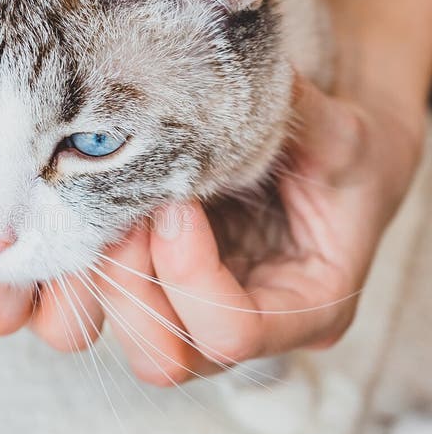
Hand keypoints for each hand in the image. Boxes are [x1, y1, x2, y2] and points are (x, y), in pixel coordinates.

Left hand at [85, 77, 422, 384]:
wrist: (330, 169)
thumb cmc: (342, 158)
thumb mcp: (339, 135)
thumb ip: (301, 118)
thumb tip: (233, 77)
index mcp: (308, 308)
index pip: (235, 332)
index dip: (190, 274)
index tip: (178, 202)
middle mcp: (249, 331)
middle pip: (167, 356)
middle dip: (135, 283)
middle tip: (133, 208)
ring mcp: (202, 321)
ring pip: (133, 340)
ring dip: (109, 277)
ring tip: (118, 206)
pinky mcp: (168, 297)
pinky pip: (113, 309)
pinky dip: (92, 273)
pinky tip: (98, 217)